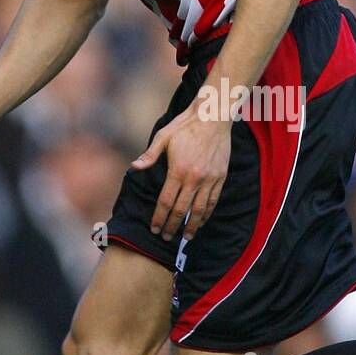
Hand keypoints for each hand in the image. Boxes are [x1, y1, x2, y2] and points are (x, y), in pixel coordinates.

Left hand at [131, 103, 230, 240]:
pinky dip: (207, 213)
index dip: (159, 218)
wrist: (213, 117)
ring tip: (187, 237)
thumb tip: (134, 167)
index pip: (166, 202)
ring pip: (200, 209)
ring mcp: (209, 179)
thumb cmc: (186, 125)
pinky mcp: (221, 177)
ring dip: (192, 225)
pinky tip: (202, 220)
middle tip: (167, 237)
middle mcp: (195, 178)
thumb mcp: (163, 136)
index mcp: (178, 170)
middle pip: (181, 210)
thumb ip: (150, 155)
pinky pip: (213, 200)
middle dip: (173, 226)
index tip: (155, 228)